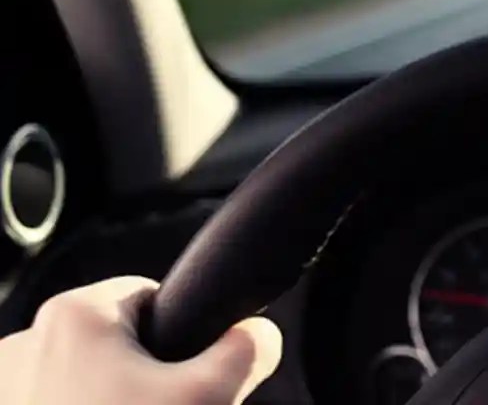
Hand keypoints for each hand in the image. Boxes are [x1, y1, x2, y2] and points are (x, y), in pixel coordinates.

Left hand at [0, 276, 281, 404]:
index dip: (179, 338)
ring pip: (83, 376)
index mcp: (76, 314)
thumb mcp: (205, 398)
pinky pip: (54, 399)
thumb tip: (258, 336)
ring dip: (108, 399)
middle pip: (115, 341)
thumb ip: (246, 352)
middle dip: (143, 376)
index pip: (151, 296)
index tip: (180, 379)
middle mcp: (27, 338)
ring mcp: (6, 382)